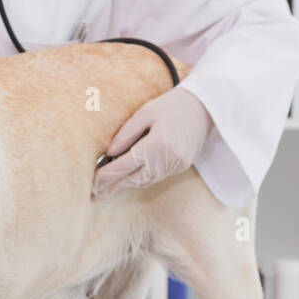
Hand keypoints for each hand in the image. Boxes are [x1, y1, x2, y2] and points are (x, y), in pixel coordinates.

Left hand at [93, 88, 212, 197]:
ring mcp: (176, 165)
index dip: (108, 175)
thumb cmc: (171, 105)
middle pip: (134, 179)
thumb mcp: (145, 113)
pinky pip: (156, 177)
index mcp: (157, 144)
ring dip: (126, 187)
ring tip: (108, 190)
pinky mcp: (181, 166)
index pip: (125, 165)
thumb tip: (109, 153)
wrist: (205, 107)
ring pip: (145, 181)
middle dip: (114, 187)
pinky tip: (128, 181)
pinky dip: (140, 180)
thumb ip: (126, 134)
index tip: (93, 181)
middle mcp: (167, 159)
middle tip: (96, 193)